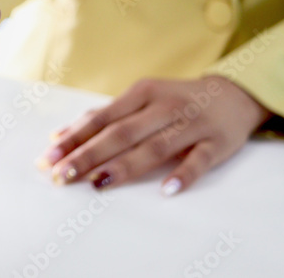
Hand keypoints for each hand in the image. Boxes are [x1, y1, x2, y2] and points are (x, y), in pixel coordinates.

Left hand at [38, 77, 270, 194]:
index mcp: (143, 93)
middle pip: (123, 133)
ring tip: (99, 183)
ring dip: (126, 166)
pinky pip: (199, 160)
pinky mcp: (217, 143)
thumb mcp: (140, 100)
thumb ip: (103, 117)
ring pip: (155, 147)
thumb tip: (59, 136)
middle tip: (63, 175)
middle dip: (90, 155)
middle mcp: (165, 107)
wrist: (233, 95)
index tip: (49, 157)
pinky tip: (166, 190)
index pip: (102, 118)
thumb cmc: (175, 100)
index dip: (74, 138)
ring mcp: (192, 124)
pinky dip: (183, 174)